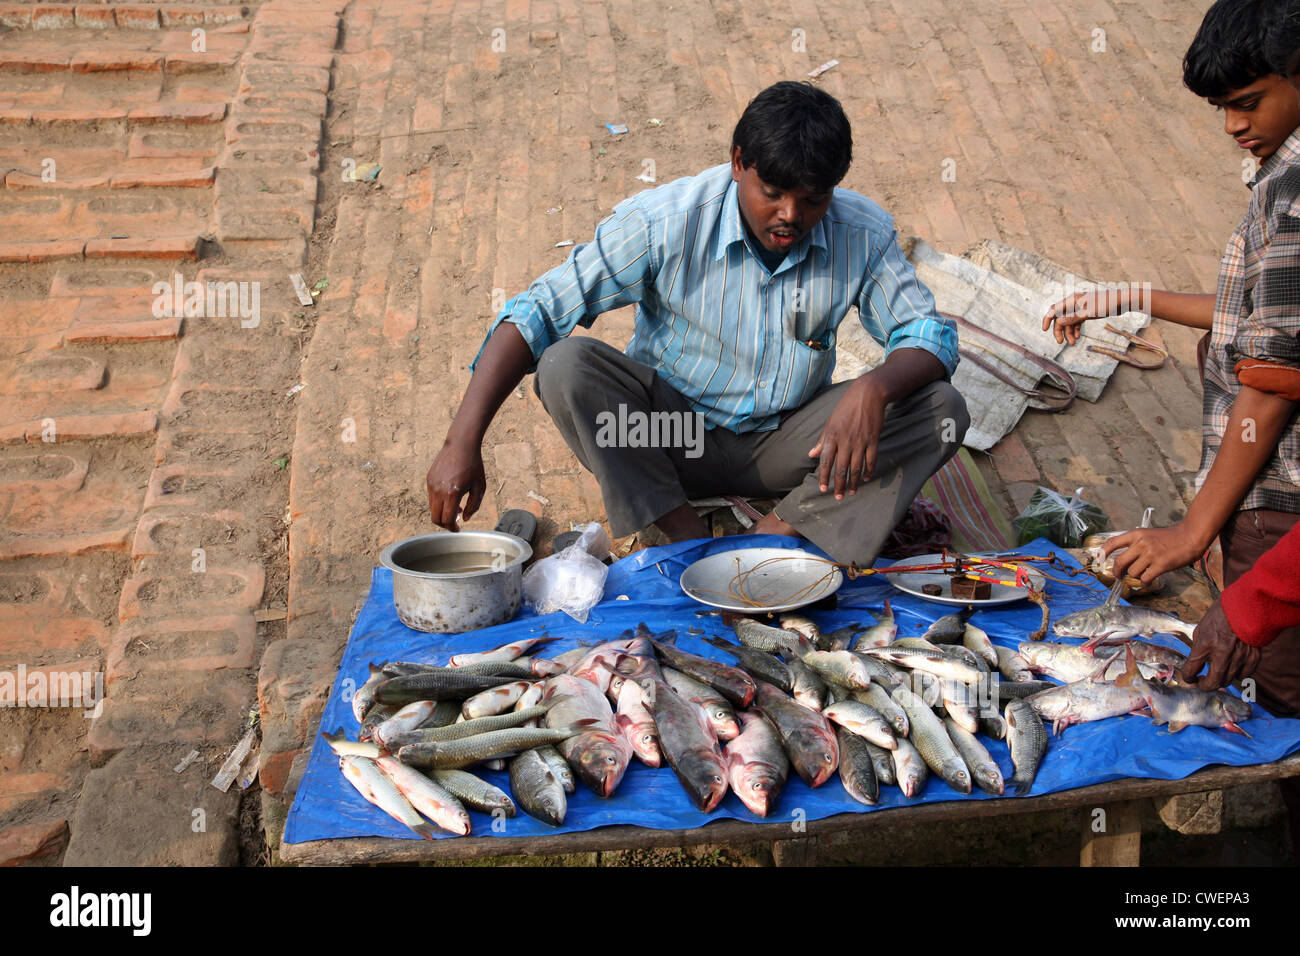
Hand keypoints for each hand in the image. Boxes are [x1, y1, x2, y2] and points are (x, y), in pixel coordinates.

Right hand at [426, 440, 486, 531]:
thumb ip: (473, 506)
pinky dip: (439, 502)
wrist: (461, 444)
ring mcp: (431, 484)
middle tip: (455, 523)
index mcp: (452, 493)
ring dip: (442, 512)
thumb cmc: (474, 465)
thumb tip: (465, 519)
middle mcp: (438, 490)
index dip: (452, 528)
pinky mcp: (429, 479)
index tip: (458, 529)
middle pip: (435, 518)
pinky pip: (432, 497)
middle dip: (445, 524)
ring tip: (456, 507)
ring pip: (432, 508)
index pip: (447, 519)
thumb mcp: (479, 487)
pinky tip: (451, 496)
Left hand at [809, 377, 885, 499]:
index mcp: (831, 436)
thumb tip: (811, 454)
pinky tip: (866, 478)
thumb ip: (822, 440)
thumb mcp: (830, 422)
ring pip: (856, 467)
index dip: (824, 477)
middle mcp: (845, 441)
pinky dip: (869, 470)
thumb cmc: (846, 407)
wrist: (867, 394)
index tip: (823, 489)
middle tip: (838, 498)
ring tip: (852, 492)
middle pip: (841, 468)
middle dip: (839, 485)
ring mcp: (860, 441)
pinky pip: (871, 460)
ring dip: (854, 482)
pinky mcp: (873, 440)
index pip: (825, 461)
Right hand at [1042, 289, 1124, 345]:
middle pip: (1060, 318)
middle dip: (1060, 330)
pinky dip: (1076, 329)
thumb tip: (1059, 322)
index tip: (1044, 330)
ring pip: (1068, 321)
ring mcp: (1080, 307)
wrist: (1122, 301)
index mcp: (1072, 300)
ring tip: (1073, 343)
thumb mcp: (1089, 312)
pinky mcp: (1086, 311)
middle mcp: (1074, 303)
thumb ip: (1073, 317)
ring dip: (1069, 332)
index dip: (1047, 319)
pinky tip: (1078, 337)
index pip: (1054, 309)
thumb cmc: (1106, 304)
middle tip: (1061, 342)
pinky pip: (1076, 321)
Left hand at [1102, 522, 1209, 584]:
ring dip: (1135, 576)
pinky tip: (1147, 581)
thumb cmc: (1169, 537)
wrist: (1190, 536)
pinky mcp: (1160, 565)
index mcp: (1136, 534)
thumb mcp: (1148, 534)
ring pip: (1132, 572)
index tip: (1099, 560)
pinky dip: (1144, 582)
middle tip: (1118, 576)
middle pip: (1119, 562)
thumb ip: (1135, 543)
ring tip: (1142, 574)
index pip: (1112, 543)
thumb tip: (1122, 558)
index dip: (1103, 553)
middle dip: (1116, 572)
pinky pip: (1145, 579)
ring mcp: (1150, 554)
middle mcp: (1141, 544)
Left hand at [1181, 600, 1259, 690]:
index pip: (1192, 668)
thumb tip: (1195, 661)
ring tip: (1216, 674)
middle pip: (1213, 682)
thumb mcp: (1202, 627)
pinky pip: (1244, 675)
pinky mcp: (1254, 657)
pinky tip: (1232, 669)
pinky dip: (1237, 675)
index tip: (1188, 678)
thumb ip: (1198, 646)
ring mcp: (1240, 656)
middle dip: (1205, 686)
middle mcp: (1223, 652)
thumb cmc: (1222, 615)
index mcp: (1207, 643)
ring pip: (1229, 680)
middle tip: (1201, 683)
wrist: (1247, 605)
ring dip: (1220, 680)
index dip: (1187, 677)